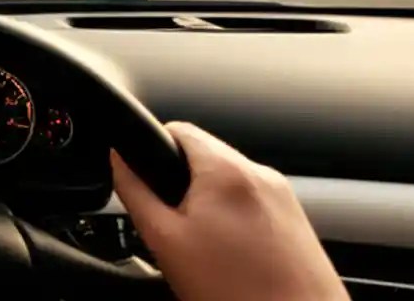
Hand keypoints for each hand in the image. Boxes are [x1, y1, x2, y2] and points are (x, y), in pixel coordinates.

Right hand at [111, 122, 348, 300]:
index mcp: (226, 170)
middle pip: (204, 157)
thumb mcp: (166, 241)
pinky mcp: (295, 219)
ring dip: (209, 204)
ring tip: (206, 249)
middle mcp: (261, 173)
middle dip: (182, 185)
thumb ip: (136, 192)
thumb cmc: (235, 292)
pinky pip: (252, 203)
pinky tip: (232, 257)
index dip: (152, 150)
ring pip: (228, 182)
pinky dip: (234, 220)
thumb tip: (118, 159)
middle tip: (175, 229)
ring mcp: (283, 196)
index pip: (178, 129)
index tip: (146, 182)